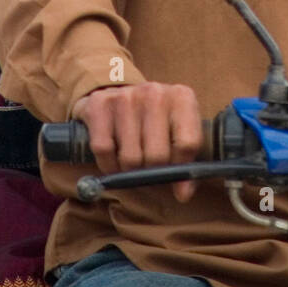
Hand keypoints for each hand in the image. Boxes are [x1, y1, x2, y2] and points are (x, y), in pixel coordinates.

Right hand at [73, 83, 202, 202]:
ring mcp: (126, 95)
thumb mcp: (177, 135)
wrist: (114, 94)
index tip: (173, 174)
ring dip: (128, 170)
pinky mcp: (99, 103)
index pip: (188, 144)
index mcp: (182, 97)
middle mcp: (155, 92)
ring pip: (130, 158)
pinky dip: (107, 163)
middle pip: (157, 156)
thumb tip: (183, 193)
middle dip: (151, 171)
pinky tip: (113, 156)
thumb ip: (185, 165)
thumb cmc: (153, 122)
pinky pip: (103, 150)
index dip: (180, 168)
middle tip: (147, 167)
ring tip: (131, 160)